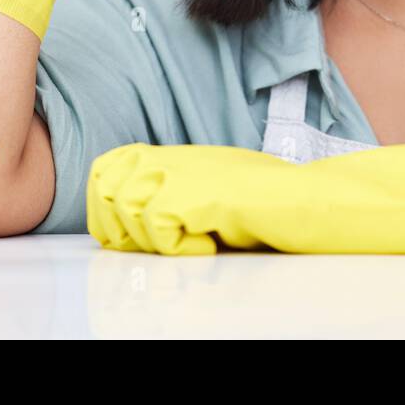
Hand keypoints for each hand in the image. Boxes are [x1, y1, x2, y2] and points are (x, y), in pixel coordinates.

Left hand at [87, 143, 302, 254]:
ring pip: (129, 209)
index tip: (123, 239)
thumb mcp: (201, 191)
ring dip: (154, 242)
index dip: (102, 209)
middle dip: (120, 228)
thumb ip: (163, 196)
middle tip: (159, 247)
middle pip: (106, 189)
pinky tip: (209, 246)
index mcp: (168, 156)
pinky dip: (179, 248)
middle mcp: (170, 157)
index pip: (105, 168)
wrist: (302, 200)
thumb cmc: (259, 204)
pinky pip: (158, 225)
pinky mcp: (196, 191)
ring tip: (193, 243)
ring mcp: (182, 170)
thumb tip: (122, 229)